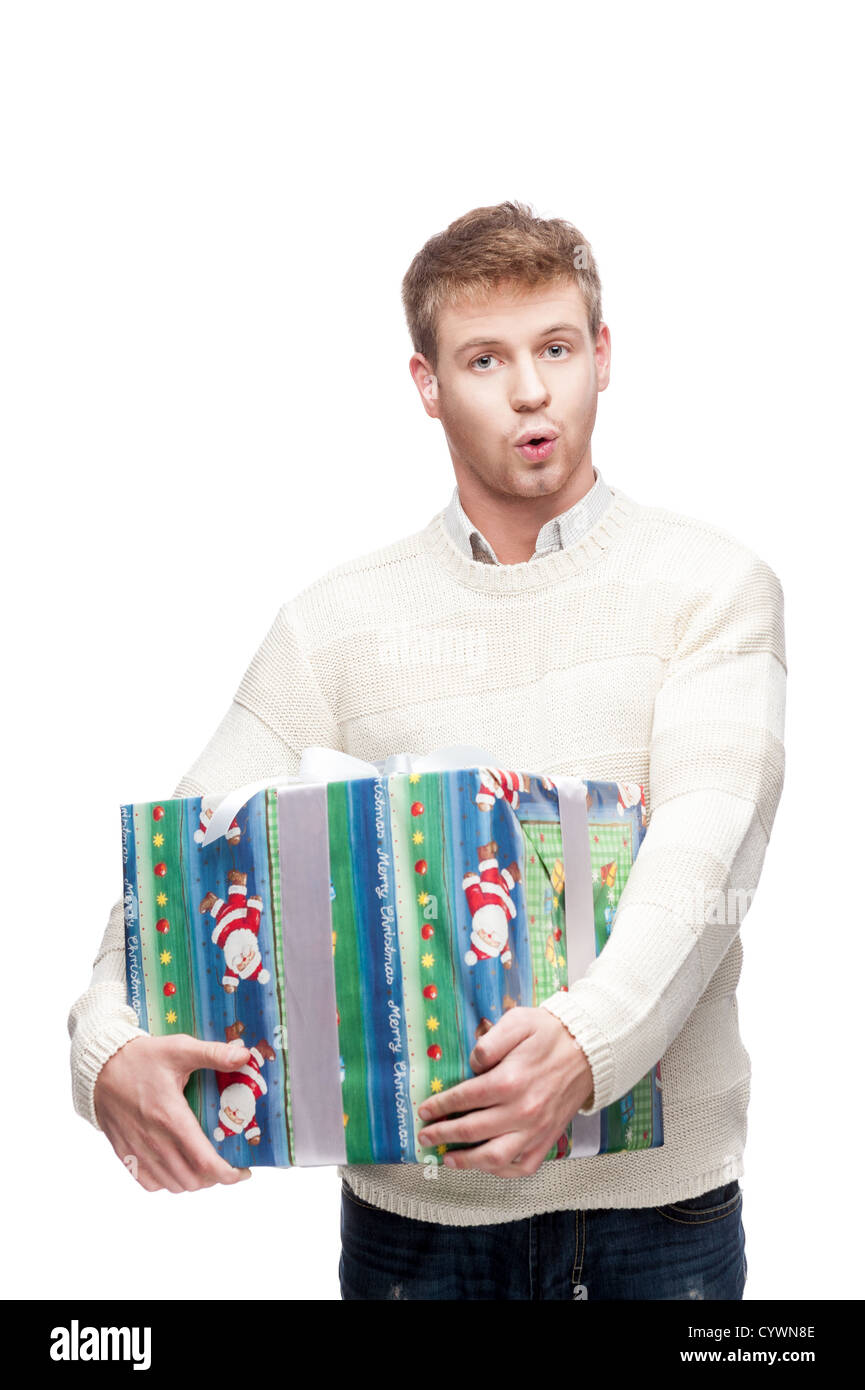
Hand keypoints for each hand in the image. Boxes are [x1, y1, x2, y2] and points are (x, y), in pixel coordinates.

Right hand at [93, 1034, 253, 1193]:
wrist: (100, 1068)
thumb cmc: (141, 1058)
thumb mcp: (179, 1049)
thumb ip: (213, 1054)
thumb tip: (245, 1055)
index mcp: (170, 1117)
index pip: (204, 1162)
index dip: (228, 1174)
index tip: (243, 1171)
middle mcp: (154, 1140)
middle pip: (193, 1179)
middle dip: (216, 1177)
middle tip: (227, 1162)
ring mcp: (138, 1151)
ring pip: (173, 1185)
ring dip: (194, 1181)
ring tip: (206, 1165)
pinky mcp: (125, 1154)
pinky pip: (150, 1184)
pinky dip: (168, 1182)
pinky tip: (177, 1166)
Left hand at [416, 1006, 593, 1176]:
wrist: (590, 1051)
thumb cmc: (550, 1034)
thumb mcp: (518, 1021)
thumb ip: (490, 1041)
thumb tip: (471, 1063)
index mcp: (511, 1080)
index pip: (465, 1098)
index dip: (440, 1105)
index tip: (424, 1110)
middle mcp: (522, 1110)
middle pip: (472, 1130)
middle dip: (442, 1134)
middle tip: (425, 1135)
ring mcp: (536, 1130)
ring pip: (494, 1157)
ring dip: (465, 1161)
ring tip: (446, 1158)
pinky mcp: (547, 1140)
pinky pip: (521, 1167)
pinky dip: (500, 1171)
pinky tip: (484, 1165)